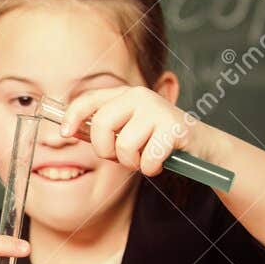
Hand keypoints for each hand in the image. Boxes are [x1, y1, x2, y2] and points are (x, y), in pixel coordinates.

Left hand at [58, 85, 206, 176]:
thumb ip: (102, 129)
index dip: (71, 116)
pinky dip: (151, 168)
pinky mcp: (174, 126)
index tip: (63, 134)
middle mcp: (138, 96)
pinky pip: (148, 158)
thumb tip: (67, 132)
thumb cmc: (157, 140)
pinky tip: (160, 162)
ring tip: (144, 158)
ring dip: (132, 163)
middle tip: (121, 157)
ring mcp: (157, 109)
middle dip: (106, 150)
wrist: (201, 145)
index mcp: (124, 95)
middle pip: (101, 126)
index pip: (88, 100)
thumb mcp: (127, 130)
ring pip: (124, 146)